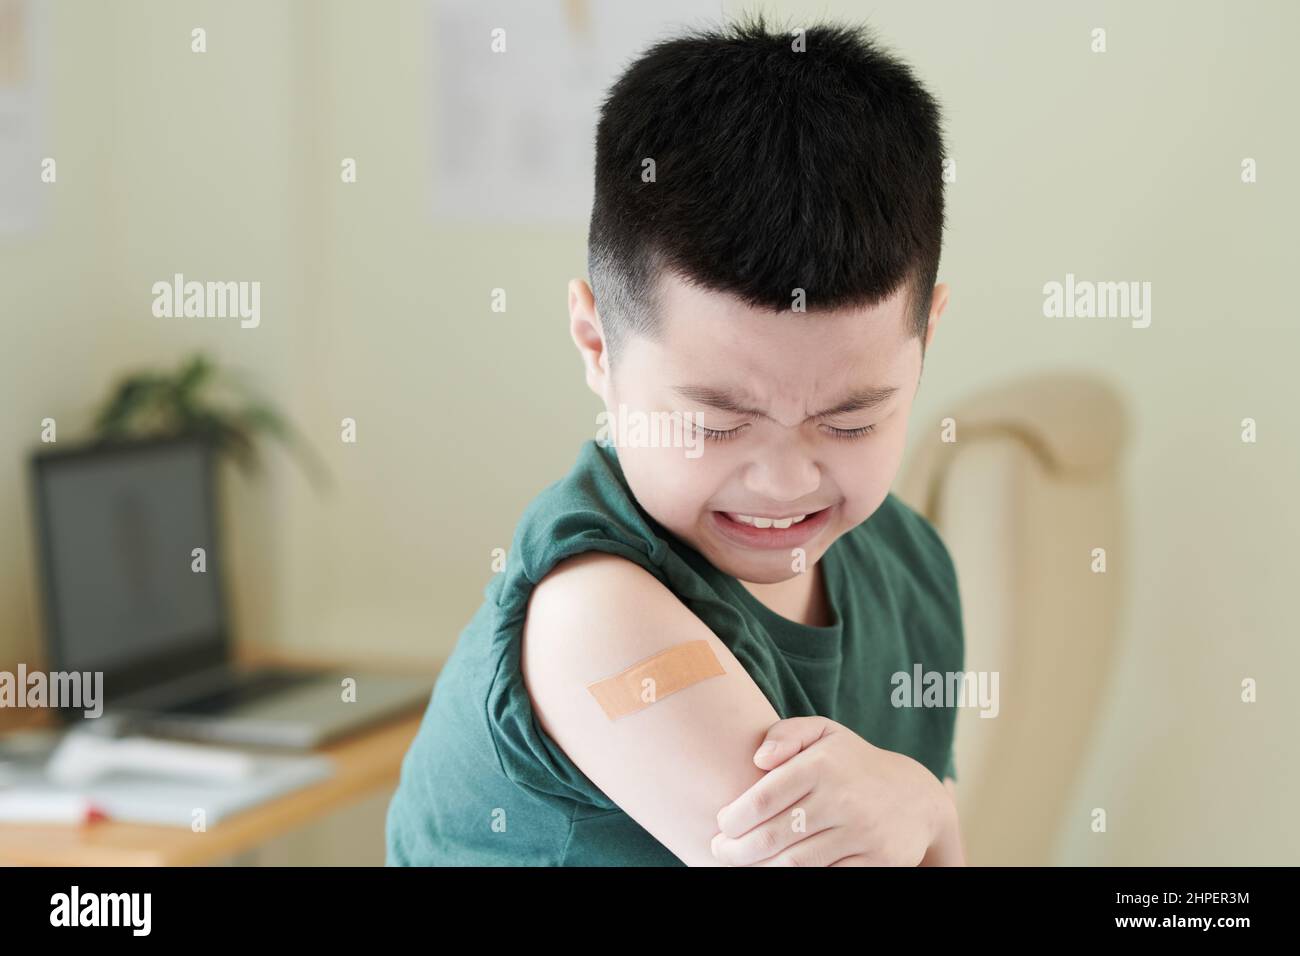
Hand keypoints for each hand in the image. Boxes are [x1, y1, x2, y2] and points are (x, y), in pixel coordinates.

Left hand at [711, 716, 953, 865]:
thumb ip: (786, 734)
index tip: (721, 825)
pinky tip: (777, 869)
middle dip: (736, 851)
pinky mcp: (876, 862)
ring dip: (760, 868)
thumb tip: (758, 759)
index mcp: (823, 764)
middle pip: (773, 836)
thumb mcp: (823, 733)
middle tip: (721, 851)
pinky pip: (824, 877)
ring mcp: (861, 833)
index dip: (733, 818)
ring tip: (743, 863)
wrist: (916, 799)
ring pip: (794, 864)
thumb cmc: (852, 763)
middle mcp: (842, 799)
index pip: (763, 798)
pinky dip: (796, 878)